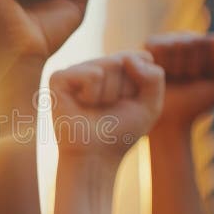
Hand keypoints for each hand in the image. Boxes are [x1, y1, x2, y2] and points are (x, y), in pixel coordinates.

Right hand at [50, 52, 164, 158]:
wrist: (95, 156)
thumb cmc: (120, 133)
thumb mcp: (150, 106)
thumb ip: (154, 77)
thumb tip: (127, 58)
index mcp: (116, 68)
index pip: (141, 57)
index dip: (140, 85)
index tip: (128, 103)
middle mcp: (95, 65)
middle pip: (124, 60)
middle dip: (124, 89)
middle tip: (109, 108)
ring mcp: (76, 70)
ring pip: (109, 65)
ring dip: (108, 95)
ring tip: (94, 108)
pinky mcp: (59, 78)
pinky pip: (91, 74)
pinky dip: (92, 95)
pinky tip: (81, 106)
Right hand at [147, 33, 213, 127]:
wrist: (168, 118)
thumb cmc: (196, 103)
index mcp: (208, 46)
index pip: (212, 41)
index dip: (207, 64)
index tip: (203, 80)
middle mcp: (188, 39)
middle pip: (193, 41)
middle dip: (192, 67)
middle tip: (186, 82)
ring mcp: (169, 40)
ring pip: (177, 44)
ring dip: (176, 67)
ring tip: (173, 79)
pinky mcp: (150, 46)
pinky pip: (159, 47)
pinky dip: (161, 64)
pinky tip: (159, 75)